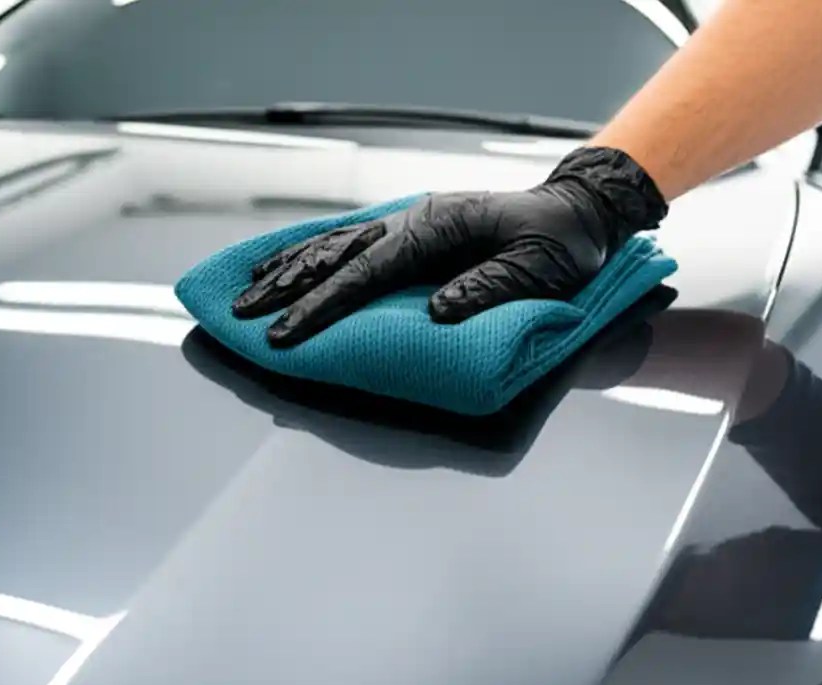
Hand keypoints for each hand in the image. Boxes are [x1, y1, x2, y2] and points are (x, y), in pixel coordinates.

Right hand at [231, 147, 667, 346]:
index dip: (325, 305)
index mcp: (440, 227)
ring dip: (291, 270)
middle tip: (243, 316)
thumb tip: (437, 313)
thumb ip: (491, 288)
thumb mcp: (540, 269)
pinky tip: (287, 266)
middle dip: (289, 287)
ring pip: (337, 245)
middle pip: (339, 254)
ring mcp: (412, 223)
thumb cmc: (563, 245)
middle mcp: (416, 220)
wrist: (577, 213)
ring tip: (246, 294)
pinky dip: (315, 255)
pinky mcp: (414, 234)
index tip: (288, 333)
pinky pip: (354, 244)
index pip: (369, 271)